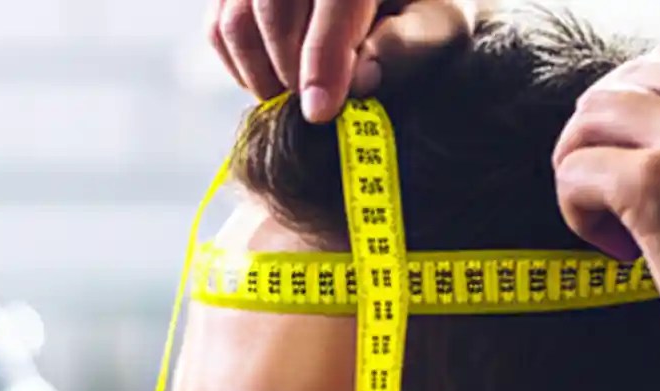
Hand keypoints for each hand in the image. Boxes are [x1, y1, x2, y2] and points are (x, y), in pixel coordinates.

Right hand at [206, 0, 474, 122]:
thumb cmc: (423, 7)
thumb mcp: (440, 24)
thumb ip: (409, 48)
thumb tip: (360, 82)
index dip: (323, 59)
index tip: (320, 112)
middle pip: (272, 10)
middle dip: (291, 72)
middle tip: (316, 109)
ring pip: (236, 22)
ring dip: (261, 75)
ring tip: (297, 96)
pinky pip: (220, 28)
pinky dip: (241, 66)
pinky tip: (275, 79)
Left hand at [551, 33, 659, 390]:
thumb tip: (651, 113)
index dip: (646, 110)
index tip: (654, 160)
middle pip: (623, 85)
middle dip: (610, 144)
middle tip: (627, 202)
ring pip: (589, 121)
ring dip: (585, 173)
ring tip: (621, 226)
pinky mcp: (656, 183)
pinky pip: (574, 173)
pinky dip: (578, 212)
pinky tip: (621, 251)